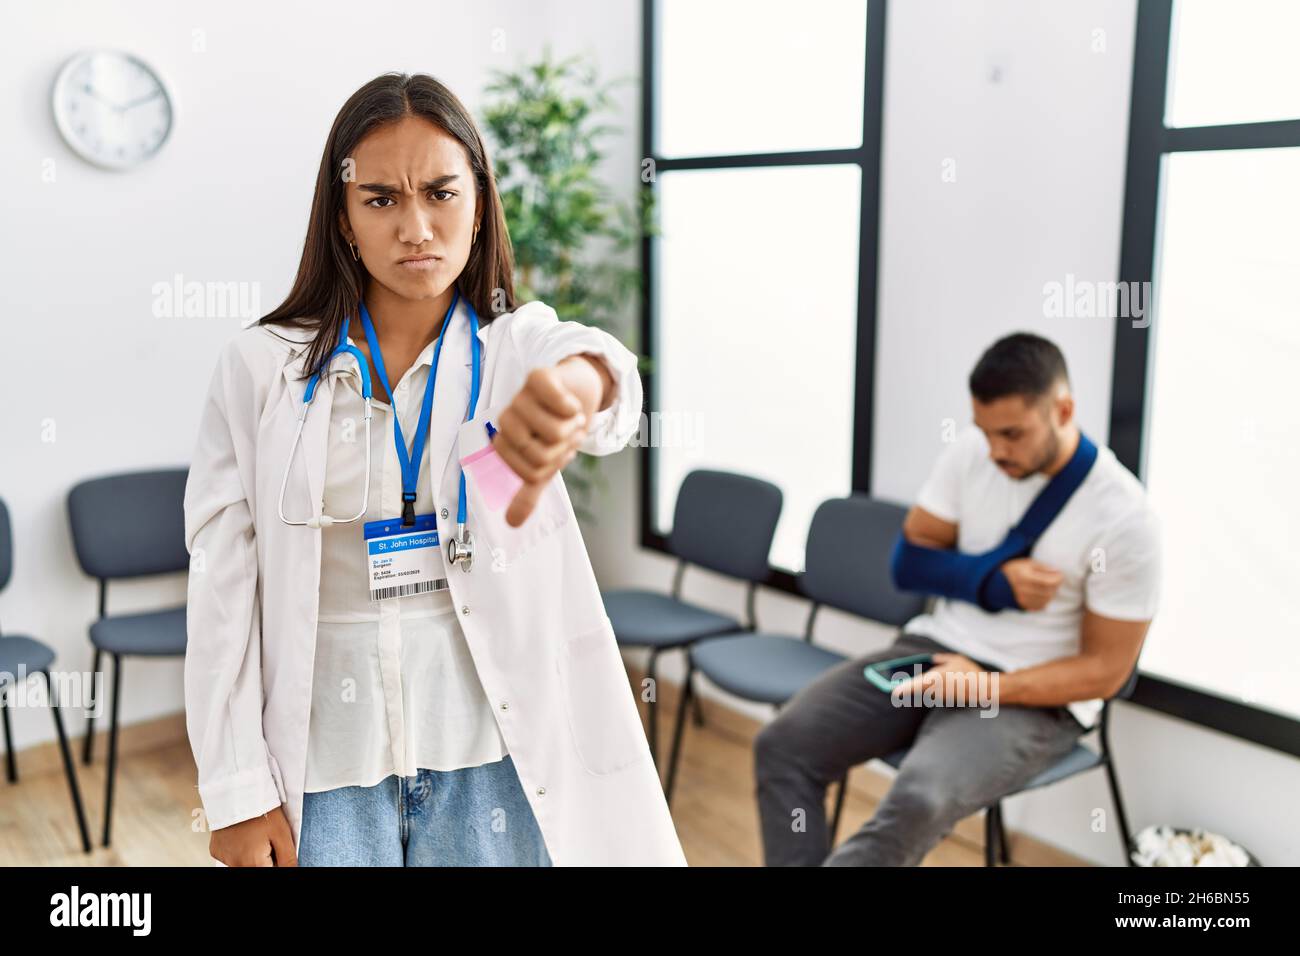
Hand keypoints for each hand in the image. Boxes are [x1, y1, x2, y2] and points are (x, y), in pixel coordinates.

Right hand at [209, 804, 296, 866]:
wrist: (237, 791)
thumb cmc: (260, 809)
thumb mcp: (282, 834)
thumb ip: (288, 859)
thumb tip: (294, 868)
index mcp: (253, 864)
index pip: (271, 871)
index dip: (277, 861)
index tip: (277, 849)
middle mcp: (235, 864)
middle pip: (256, 867)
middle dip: (265, 859)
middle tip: (268, 841)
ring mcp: (224, 858)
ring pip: (243, 863)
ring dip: (252, 856)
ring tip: (256, 835)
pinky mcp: (216, 850)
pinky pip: (231, 856)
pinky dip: (239, 850)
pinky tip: (244, 835)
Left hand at [493, 366, 589, 527]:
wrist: (579, 392)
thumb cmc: (559, 427)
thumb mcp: (545, 464)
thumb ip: (528, 492)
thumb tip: (512, 523)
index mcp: (506, 441)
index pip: (527, 472)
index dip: (551, 466)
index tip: (557, 451)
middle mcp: (509, 418)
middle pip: (538, 454)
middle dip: (563, 448)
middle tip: (567, 433)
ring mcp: (522, 396)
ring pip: (551, 430)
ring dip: (571, 427)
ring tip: (570, 417)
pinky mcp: (540, 377)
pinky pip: (553, 398)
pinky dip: (569, 406)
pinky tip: (570, 404)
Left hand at [891, 652, 985, 701]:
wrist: (986, 691)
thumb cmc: (970, 673)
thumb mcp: (955, 659)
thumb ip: (941, 659)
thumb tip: (931, 659)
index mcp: (935, 679)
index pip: (914, 686)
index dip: (902, 689)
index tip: (893, 691)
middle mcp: (936, 690)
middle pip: (916, 691)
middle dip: (906, 689)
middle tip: (894, 687)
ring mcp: (941, 697)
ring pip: (924, 694)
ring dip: (916, 691)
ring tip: (904, 686)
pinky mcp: (946, 701)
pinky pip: (932, 696)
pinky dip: (927, 692)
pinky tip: (923, 687)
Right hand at [1000, 558, 1064, 610]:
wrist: (996, 581)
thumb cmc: (1014, 569)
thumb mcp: (1027, 563)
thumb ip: (1042, 567)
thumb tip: (1057, 571)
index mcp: (1024, 576)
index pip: (1048, 582)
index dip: (1057, 578)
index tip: (1060, 574)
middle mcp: (1023, 589)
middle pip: (1048, 592)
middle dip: (1056, 586)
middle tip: (1056, 579)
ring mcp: (1022, 599)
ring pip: (1046, 600)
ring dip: (1051, 593)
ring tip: (1049, 586)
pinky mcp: (1023, 606)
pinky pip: (1040, 607)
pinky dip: (1045, 601)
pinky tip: (1043, 594)